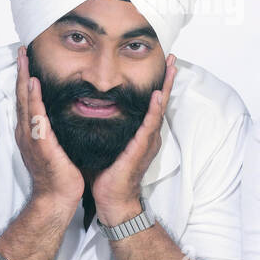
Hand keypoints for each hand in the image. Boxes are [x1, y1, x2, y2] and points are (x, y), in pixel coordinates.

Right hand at [14, 45, 84, 208]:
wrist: (57, 197)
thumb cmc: (60, 175)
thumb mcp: (58, 146)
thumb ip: (57, 130)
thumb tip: (68, 113)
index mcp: (31, 132)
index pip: (27, 100)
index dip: (26, 79)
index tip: (28, 59)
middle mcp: (27, 132)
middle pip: (21, 96)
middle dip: (21, 72)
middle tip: (22, 50)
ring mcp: (31, 137)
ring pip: (25, 101)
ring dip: (24, 78)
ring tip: (24, 58)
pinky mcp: (40, 143)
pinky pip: (36, 116)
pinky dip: (33, 99)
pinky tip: (34, 84)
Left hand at [92, 56, 176, 222]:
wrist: (112, 200)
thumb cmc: (107, 175)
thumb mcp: (105, 143)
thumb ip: (102, 127)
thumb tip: (85, 109)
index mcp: (140, 133)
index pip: (149, 103)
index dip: (156, 84)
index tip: (159, 65)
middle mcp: (148, 135)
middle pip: (160, 101)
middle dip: (167, 80)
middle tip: (173, 58)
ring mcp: (148, 141)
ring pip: (159, 109)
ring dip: (166, 88)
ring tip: (172, 69)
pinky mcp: (141, 149)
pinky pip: (149, 126)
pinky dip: (154, 110)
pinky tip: (158, 96)